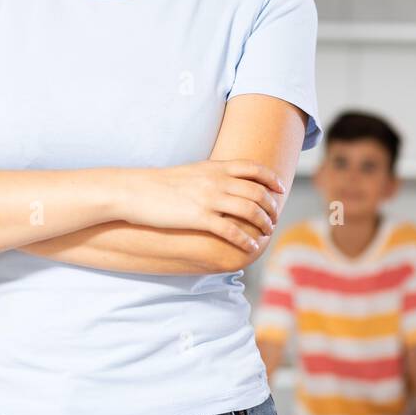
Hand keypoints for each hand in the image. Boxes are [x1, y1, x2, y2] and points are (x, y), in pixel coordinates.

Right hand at [121, 161, 286, 252]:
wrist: (135, 191)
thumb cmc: (161, 183)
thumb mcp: (193, 171)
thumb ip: (213, 174)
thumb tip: (229, 182)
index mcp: (216, 167)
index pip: (254, 169)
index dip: (272, 179)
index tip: (280, 189)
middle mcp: (217, 181)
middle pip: (257, 192)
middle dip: (271, 206)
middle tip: (275, 218)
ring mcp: (209, 199)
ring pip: (250, 210)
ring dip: (264, 223)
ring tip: (267, 232)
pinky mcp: (199, 217)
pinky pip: (231, 230)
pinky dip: (246, 240)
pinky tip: (251, 248)